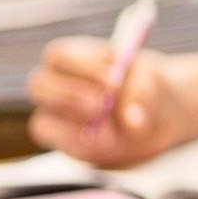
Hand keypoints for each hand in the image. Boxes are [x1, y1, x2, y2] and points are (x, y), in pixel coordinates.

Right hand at [27, 39, 192, 166]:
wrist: (159, 116)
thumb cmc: (151, 88)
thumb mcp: (156, 80)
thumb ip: (143, 89)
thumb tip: (130, 119)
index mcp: (80, 57)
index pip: (59, 54)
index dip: (81, 64)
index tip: (114, 75)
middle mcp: (60, 84)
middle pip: (38, 83)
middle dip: (71, 93)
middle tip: (104, 102)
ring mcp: (57, 115)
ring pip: (42, 117)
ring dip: (75, 122)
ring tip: (109, 120)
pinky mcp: (63, 140)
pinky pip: (56, 143)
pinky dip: (77, 141)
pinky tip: (107, 139)